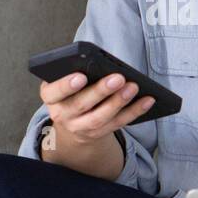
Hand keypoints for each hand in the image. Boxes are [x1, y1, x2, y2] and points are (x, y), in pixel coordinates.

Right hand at [40, 71, 154, 149]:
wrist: (71, 122)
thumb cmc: (71, 92)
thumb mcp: (64, 83)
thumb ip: (74, 71)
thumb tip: (101, 63)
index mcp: (50, 97)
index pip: (53, 92)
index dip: (65, 86)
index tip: (81, 76)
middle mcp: (62, 115)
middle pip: (80, 104)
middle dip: (100, 91)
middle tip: (118, 78)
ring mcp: (79, 127)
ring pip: (99, 118)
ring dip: (118, 102)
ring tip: (133, 87)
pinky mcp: (98, 134)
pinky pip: (117, 123)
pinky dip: (134, 111)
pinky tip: (147, 100)